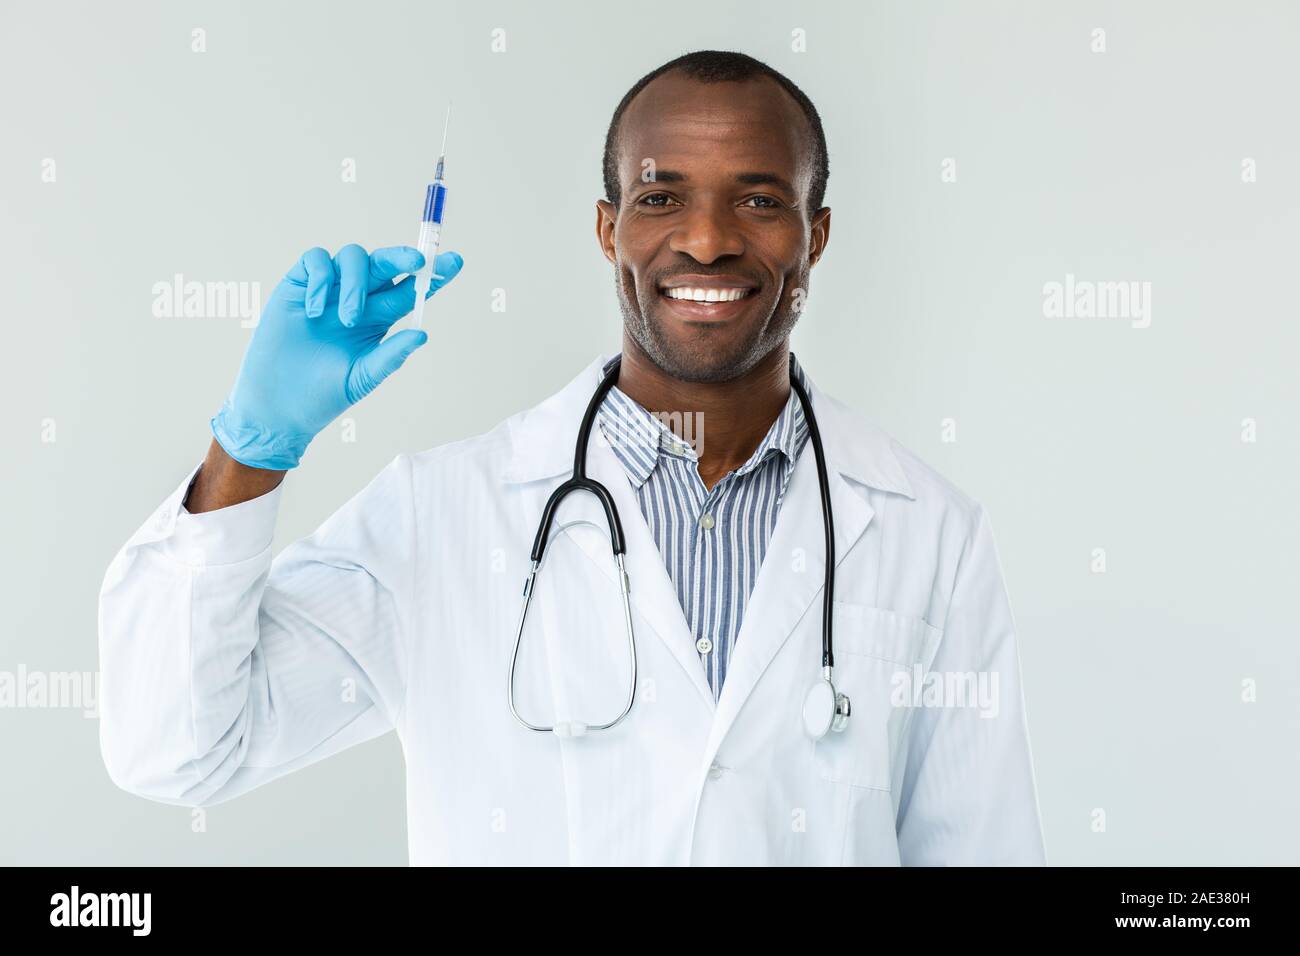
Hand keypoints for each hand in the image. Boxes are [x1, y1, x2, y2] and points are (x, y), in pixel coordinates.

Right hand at [210, 244, 462, 468]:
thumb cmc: (323, 394)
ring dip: (357, 282)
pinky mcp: (298, 285)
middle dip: (403, 258)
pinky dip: (321, 279)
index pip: (410, 289)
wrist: (278, 405)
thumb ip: (391, 356)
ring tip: (349, 318)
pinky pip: (316, 260)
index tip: (455, 262)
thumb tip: (423, 335)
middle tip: (417, 262)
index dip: (433, 275)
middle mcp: (357, 298)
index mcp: (379, 318)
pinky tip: (315, 310)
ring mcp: (328, 289)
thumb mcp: (363, 378)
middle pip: (386, 264)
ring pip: (354, 257)